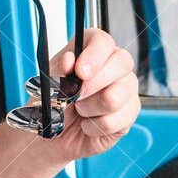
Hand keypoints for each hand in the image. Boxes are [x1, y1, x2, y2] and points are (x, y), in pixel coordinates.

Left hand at [49, 28, 139, 159]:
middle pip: (122, 62)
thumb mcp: (48, 85)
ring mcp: (125, 89)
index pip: (102, 41)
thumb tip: (69, 60)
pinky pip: (118, 119)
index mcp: (89, 51)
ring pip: (117, 95)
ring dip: (90, 108)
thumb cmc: (51, 106)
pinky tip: (88, 125)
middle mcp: (112, 66)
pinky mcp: (129, 113)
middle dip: (94, 84)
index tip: (80, 71)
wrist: (51, 136)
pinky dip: (95, 126)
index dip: (94, 54)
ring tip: (79, 111)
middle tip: (74, 96)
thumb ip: (59, 71)